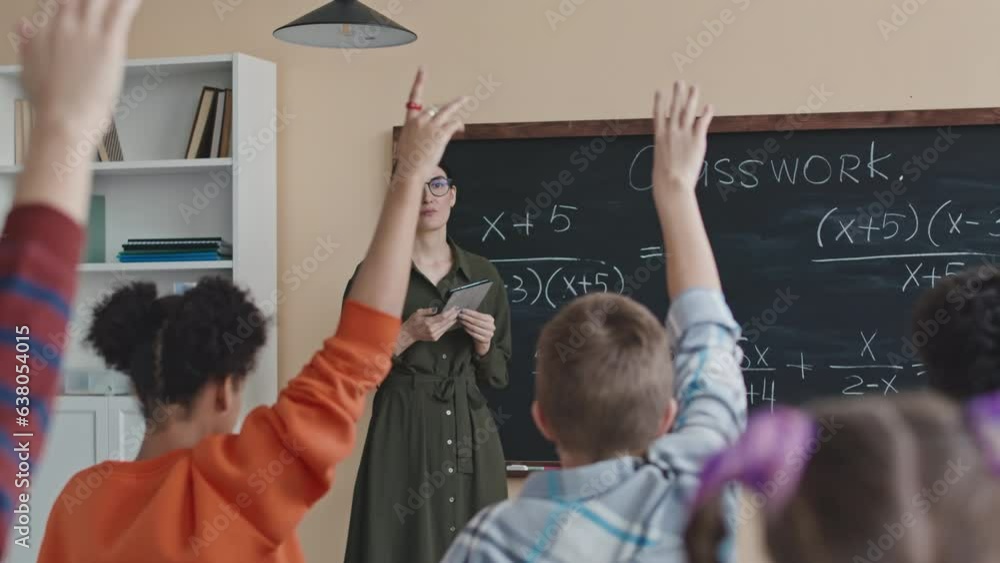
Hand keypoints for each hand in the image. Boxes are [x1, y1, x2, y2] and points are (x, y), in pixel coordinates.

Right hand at [18, 0, 142, 136]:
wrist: (64, 120)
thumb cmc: (52, 103)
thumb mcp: (30, 68)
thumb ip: (28, 43)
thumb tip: (24, 25)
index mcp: (43, 30)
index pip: (58, 1)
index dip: (70, 1)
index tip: (77, 3)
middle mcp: (63, 26)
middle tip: (100, 0)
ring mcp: (86, 32)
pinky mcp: (108, 42)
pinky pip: (121, 11)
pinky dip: (130, 2)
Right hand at [393, 68, 468, 183]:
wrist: (410, 170)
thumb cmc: (408, 162)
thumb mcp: (408, 144)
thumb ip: (417, 135)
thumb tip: (425, 138)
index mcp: (410, 121)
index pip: (414, 97)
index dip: (419, 82)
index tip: (422, 69)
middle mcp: (420, 120)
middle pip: (436, 108)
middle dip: (446, 110)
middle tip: (457, 106)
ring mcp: (431, 126)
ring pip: (448, 111)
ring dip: (458, 105)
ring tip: (467, 99)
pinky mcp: (441, 134)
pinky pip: (453, 124)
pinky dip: (458, 125)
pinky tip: (460, 129)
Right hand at [402, 307, 459, 343]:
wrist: (409, 334)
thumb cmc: (413, 322)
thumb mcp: (418, 313)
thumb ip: (428, 311)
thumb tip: (436, 309)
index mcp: (428, 322)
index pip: (442, 317)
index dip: (450, 312)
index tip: (454, 308)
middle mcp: (432, 329)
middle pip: (446, 322)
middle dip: (453, 316)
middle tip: (458, 311)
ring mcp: (434, 335)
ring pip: (446, 327)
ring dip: (452, 321)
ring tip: (457, 316)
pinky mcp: (435, 338)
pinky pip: (443, 331)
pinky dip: (448, 326)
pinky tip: (451, 322)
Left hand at [458, 309, 494, 356]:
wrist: (483, 340)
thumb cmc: (480, 327)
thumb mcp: (480, 320)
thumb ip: (474, 315)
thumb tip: (463, 310)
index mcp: (490, 319)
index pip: (479, 315)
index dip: (470, 313)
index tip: (462, 310)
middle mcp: (491, 326)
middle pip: (476, 321)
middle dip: (467, 318)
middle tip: (459, 315)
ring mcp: (489, 334)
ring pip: (474, 328)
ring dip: (466, 324)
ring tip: (460, 321)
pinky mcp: (485, 340)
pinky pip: (474, 334)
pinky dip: (468, 330)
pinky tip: (463, 327)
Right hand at [652, 81, 713, 198]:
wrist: (672, 184)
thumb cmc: (664, 179)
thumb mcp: (659, 162)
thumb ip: (665, 152)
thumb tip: (668, 154)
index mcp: (659, 137)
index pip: (658, 114)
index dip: (659, 102)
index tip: (659, 91)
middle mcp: (671, 132)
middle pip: (675, 108)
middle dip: (677, 94)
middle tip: (679, 82)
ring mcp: (684, 135)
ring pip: (688, 111)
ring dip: (691, 98)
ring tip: (694, 87)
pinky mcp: (697, 140)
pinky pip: (703, 123)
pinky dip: (707, 114)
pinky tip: (709, 106)